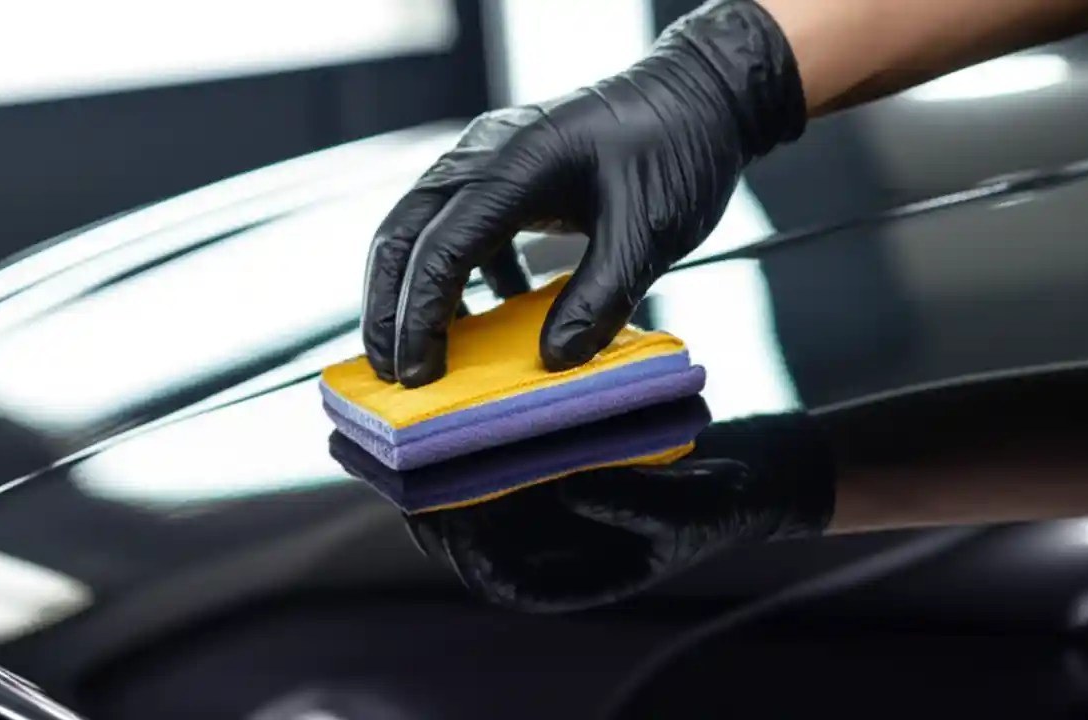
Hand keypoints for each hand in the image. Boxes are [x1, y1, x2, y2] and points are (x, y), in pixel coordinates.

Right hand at [363, 0, 805, 386]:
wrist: (700, 94)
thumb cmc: (679, 148)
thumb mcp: (649, 230)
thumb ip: (600, 296)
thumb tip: (553, 359)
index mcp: (514, 164)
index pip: (439, 248)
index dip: (419, 317)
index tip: (418, 375)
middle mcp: (483, 154)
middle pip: (401, 233)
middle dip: (387, 307)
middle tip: (390, 372)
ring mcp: (487, 158)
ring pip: (418, 228)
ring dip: (410, 291)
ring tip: (421, 352)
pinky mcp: (502, 173)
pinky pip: (455, 226)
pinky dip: (455, 276)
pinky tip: (485, 315)